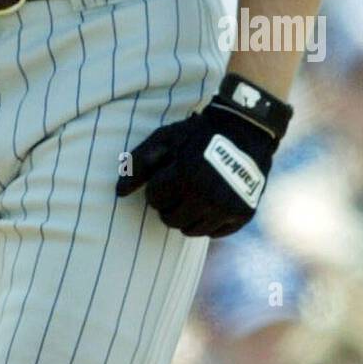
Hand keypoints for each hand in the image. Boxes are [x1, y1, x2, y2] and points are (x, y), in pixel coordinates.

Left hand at [116, 76, 291, 237]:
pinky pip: (214, 233)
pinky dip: (208, 222)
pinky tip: (209, 203)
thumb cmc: (197, 133)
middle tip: (177, 189)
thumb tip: (117, 193)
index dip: (156, 187)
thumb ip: (138, 164)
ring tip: (191, 196)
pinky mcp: (243, 215)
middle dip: (168, 205)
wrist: (245, 130)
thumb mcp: (164, 139)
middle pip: (170, 220)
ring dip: (186, 216)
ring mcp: (227, 208)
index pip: (154, 199)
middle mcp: (207, 195)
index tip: (166, 175)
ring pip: (191, 231)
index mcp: (185, 175)